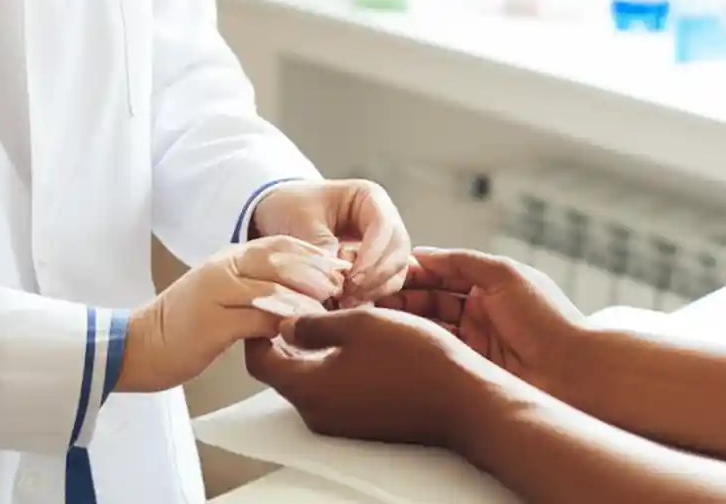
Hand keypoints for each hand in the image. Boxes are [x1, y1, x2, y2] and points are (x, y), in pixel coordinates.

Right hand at [117, 236, 349, 392]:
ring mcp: (215, 292)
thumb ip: (256, 286)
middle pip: (281, 259)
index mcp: (228, 258)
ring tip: (331, 310)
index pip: (280, 244)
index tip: (340, 266)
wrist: (138, 346)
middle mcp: (222, 268)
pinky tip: (301, 331)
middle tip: (344, 287)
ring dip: (307, 298)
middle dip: (318, 271)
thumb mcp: (224, 295)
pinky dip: (284, 323)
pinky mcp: (211, 322)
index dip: (314, 253)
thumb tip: (304, 291)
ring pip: (273, 286)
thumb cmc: (187, 327)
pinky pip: (257, 318)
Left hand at [245, 308, 522, 449]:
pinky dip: (341, 364)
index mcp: (309, 388)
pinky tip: (365, 339)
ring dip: (320, 347)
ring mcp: (343, 422)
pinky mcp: (365, 423)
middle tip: (309, 301)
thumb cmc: (415, 359)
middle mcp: (319, 413)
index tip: (272, 303)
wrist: (465, 401)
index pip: (260, 360)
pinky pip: (340, 390)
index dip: (260, 329)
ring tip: (342, 314)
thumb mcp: (360, 324)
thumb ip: (314, 323)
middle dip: (292, 334)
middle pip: (287, 370)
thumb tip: (286, 322)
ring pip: (316, 378)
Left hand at [251, 180, 410, 305]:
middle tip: (348, 297)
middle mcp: (385, 219)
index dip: (373, 255)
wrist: (282, 213)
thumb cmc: (291, 208)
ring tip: (345, 303)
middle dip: (376, 277)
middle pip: (398, 251)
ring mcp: (384, 243)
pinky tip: (348, 304)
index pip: (384, 227)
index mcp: (369, 197)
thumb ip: (321, 249)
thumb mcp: (301, 222)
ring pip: (396, 271)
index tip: (352, 279)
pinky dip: (371, 295)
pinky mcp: (378, 263)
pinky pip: (386, 283)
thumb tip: (338, 283)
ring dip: (375, 290)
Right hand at [379, 248, 586, 398]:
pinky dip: (415, 343)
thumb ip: (463, 261)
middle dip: (400, 296)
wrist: (574, 372)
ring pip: (429, 326)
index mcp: (490, 285)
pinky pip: (436, 352)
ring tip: (371, 315)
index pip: (441, 274)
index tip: (381, 271)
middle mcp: (480, 313)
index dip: (413, 271)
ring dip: (402, 320)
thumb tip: (423, 254)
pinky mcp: (471, 369)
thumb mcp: (504, 274)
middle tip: (366, 295)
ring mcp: (474, 343)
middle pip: (430, 300)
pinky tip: (392, 338)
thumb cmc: (546, 318)